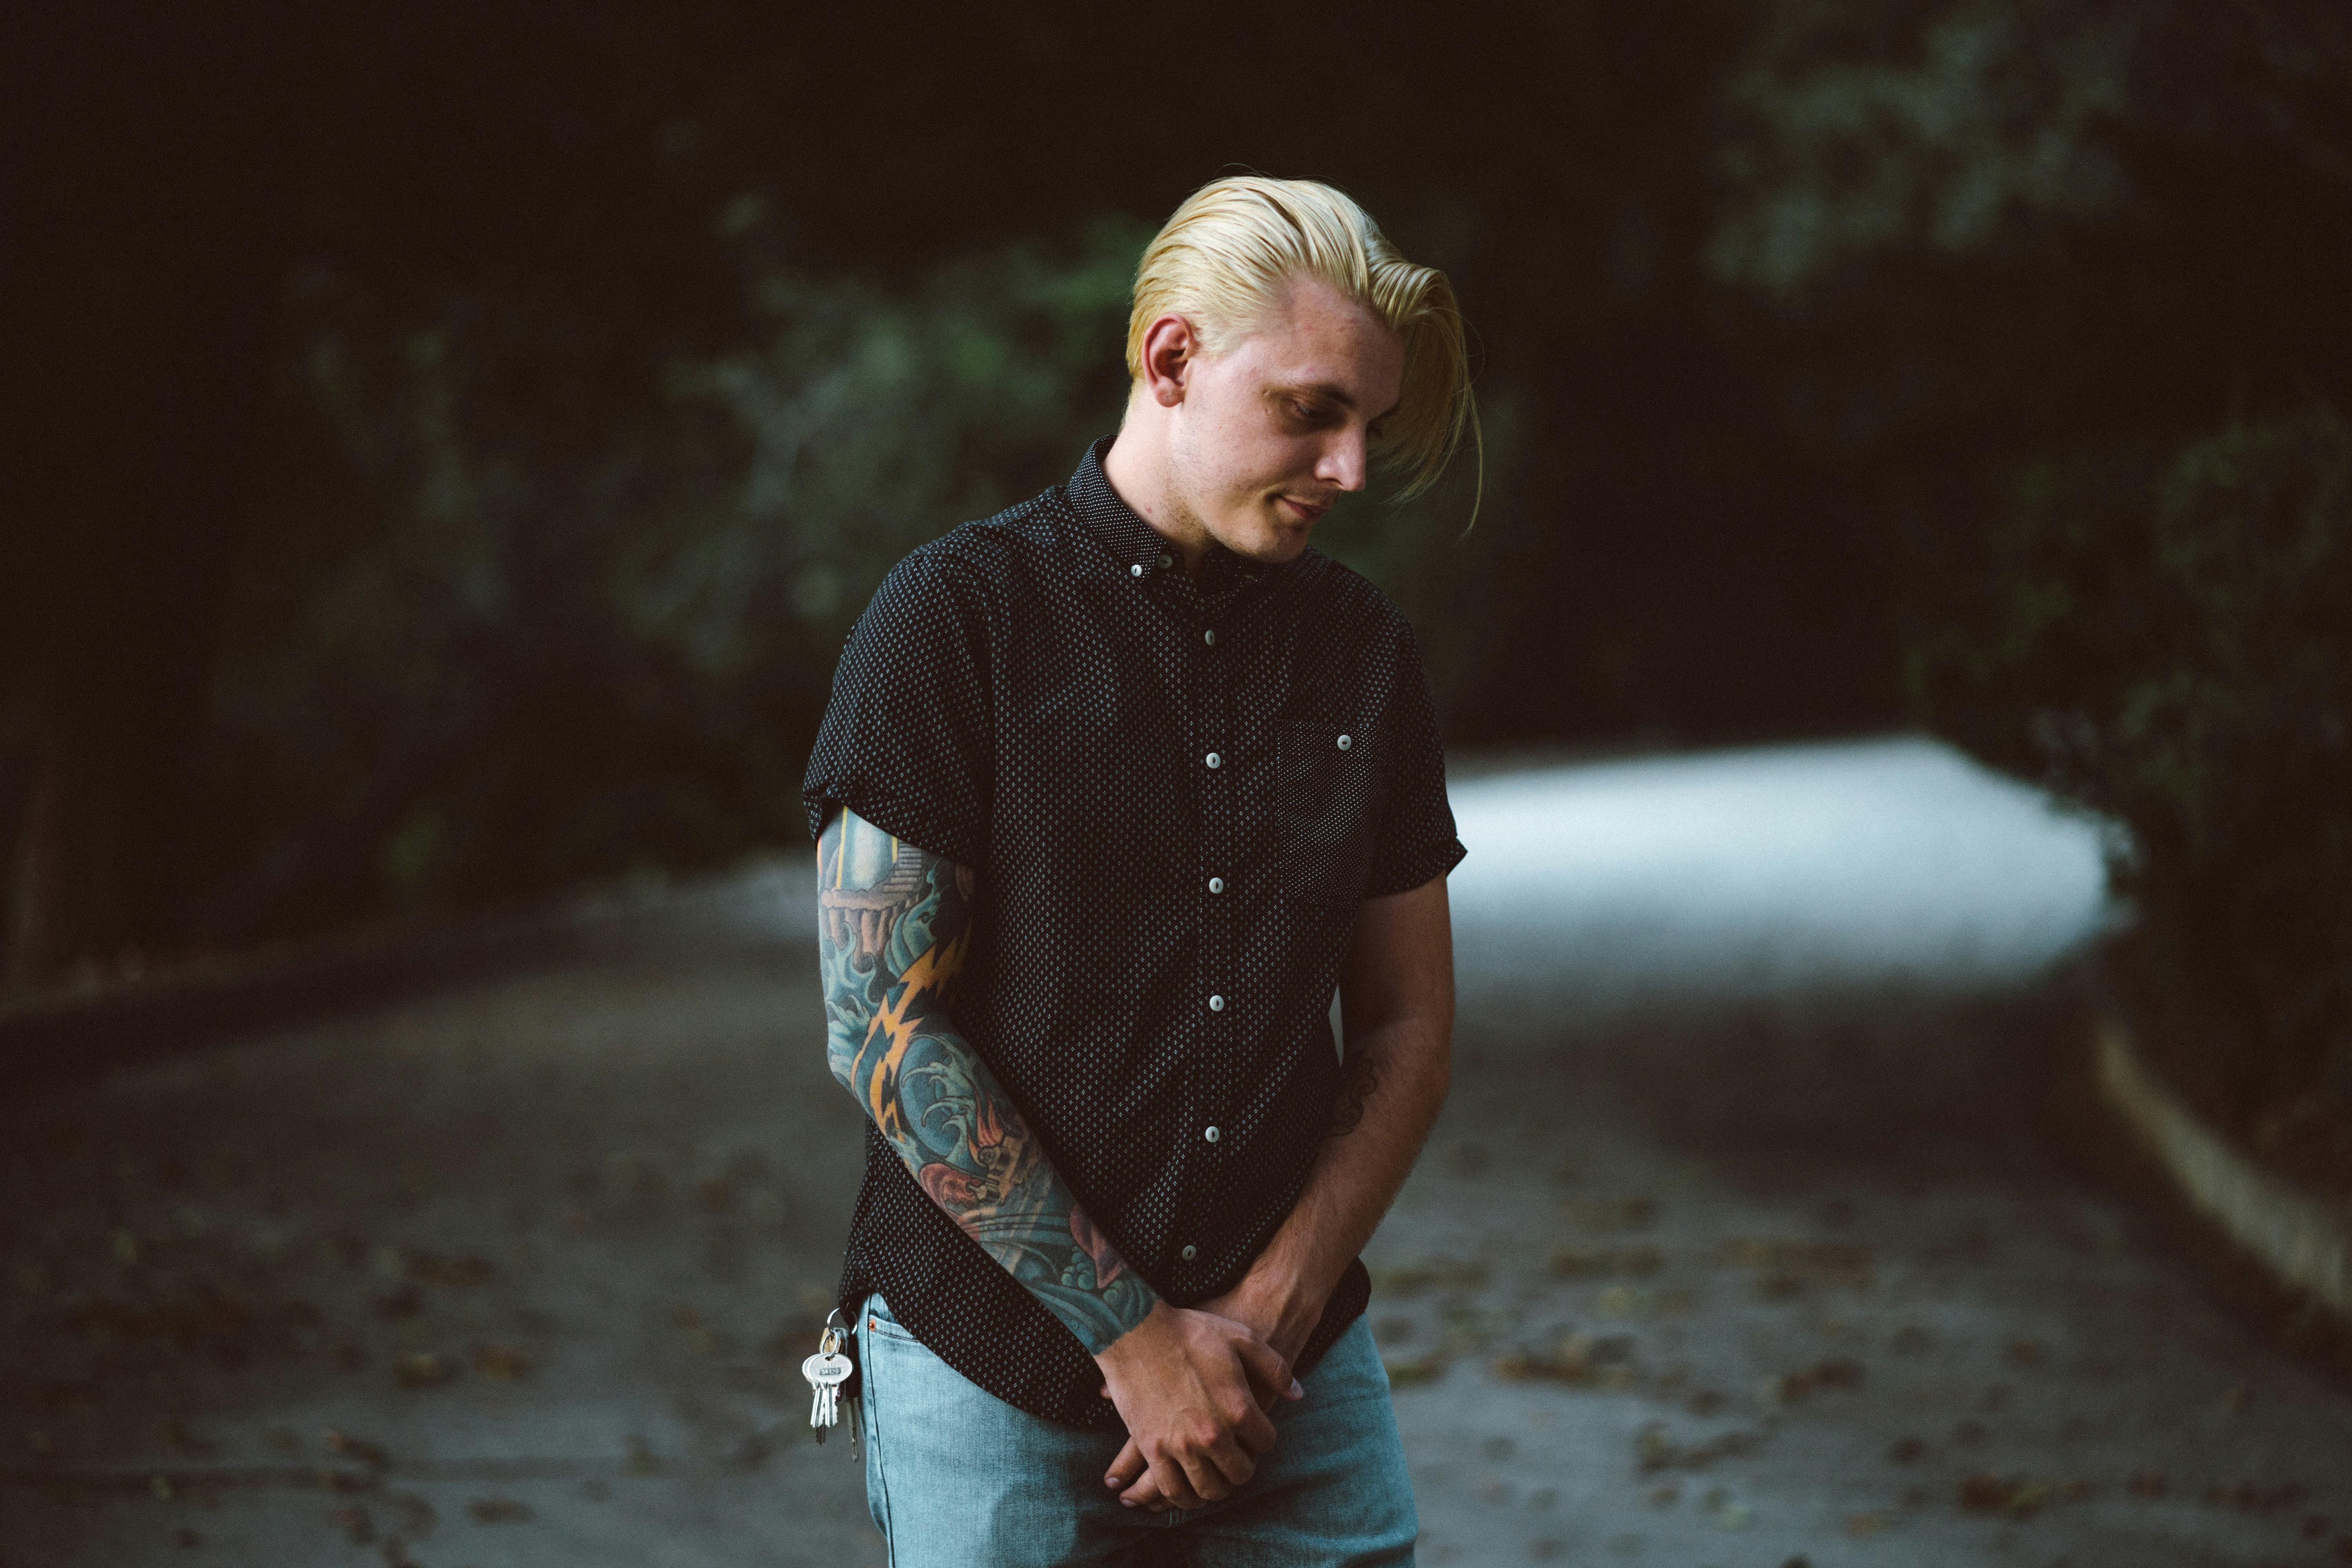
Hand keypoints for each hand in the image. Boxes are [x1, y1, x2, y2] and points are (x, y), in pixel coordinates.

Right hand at [1092, 1300, 1299, 1510]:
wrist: (1136, 1331)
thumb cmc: (1190, 1332)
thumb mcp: (1241, 1338)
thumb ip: (1275, 1368)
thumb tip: (1297, 1395)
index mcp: (1238, 1408)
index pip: (1266, 1442)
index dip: (1263, 1438)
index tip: (1253, 1433)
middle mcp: (1213, 1433)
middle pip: (1240, 1473)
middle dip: (1242, 1467)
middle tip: (1236, 1458)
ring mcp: (1181, 1445)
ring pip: (1209, 1489)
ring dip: (1217, 1487)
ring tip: (1215, 1475)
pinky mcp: (1153, 1449)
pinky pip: (1173, 1490)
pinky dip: (1184, 1497)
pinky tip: (1188, 1489)